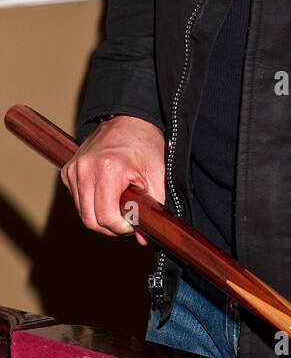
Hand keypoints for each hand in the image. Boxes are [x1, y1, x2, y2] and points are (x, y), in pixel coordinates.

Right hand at [60, 116, 165, 246]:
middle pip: (90, 220)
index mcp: (107, 169)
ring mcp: (73, 169)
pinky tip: (108, 194)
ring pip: (83, 212)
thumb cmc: (146, 144)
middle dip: (110, 227)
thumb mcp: (156, 177)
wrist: (131, 119)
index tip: (133, 224)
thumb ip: (152, 209)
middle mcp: (84, 169)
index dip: (121, 228)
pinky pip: (78, 200)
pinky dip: (92, 204)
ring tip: (120, 203)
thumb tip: (143, 238)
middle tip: (128, 219)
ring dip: (101, 216)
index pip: (105, 217)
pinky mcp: (68, 171)